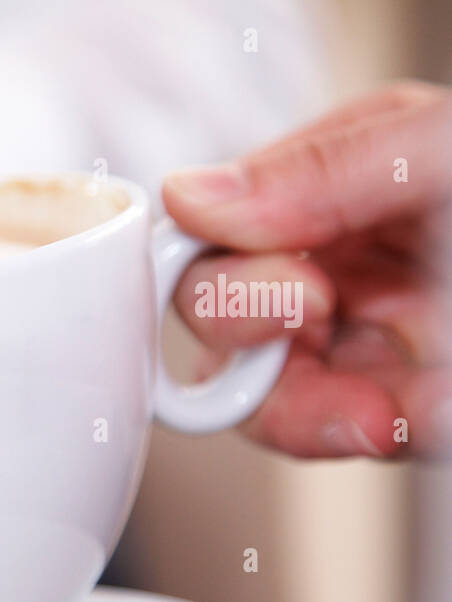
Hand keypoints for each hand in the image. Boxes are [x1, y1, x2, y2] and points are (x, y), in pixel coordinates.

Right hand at [163, 81, 451, 458]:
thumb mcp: (439, 152)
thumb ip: (322, 168)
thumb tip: (189, 200)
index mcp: (333, 186)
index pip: (211, 236)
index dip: (222, 276)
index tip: (289, 291)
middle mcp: (336, 262)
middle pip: (214, 324)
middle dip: (249, 340)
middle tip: (318, 322)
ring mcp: (367, 339)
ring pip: (261, 401)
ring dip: (310, 415)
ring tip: (391, 412)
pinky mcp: (403, 406)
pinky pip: (345, 435)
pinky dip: (387, 431)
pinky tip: (429, 411)